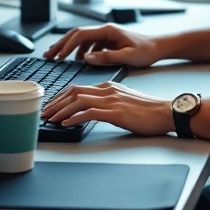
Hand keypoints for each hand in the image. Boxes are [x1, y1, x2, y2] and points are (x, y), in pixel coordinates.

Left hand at [40, 81, 174, 135]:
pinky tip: (66, 123)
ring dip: (60, 110)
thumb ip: (108, 102)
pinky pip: (89, 113)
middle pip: (73, 91)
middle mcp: (107, 90)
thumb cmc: (148, 110)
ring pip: (78, 100)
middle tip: (44, 112)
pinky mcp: (115, 112)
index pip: (78, 88)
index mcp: (109, 86)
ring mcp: (111, 100)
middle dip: (55, 102)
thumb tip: (91, 110)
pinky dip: (74, 118)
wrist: (165, 112)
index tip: (51, 105)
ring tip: (49, 118)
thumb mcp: (124, 101)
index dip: (61, 97)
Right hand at [42, 23, 166, 67]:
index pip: (80, 35)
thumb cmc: (146, 51)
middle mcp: (105, 30)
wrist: (159, 47)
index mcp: (108, 31)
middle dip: (61, 44)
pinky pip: (89, 44)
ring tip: (57, 57)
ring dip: (69, 47)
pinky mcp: (108, 41)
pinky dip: (80, 51)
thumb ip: (106, 57)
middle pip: (77, 34)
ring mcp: (106, 35)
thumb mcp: (127, 56)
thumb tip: (86, 58)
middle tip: (48, 55)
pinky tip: (78, 60)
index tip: (57, 56)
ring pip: (81, 39)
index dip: (66, 45)